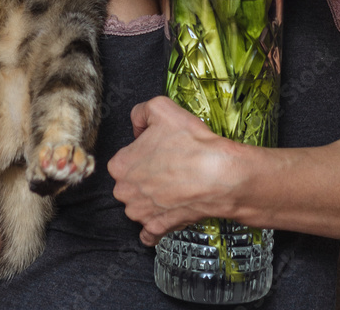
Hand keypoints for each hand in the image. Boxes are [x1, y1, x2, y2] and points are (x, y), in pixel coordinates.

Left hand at [107, 96, 238, 245]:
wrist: (219, 175)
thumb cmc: (191, 143)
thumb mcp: (161, 107)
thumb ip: (140, 112)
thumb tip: (137, 124)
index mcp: (120, 165)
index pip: (123, 158)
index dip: (141, 151)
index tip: (157, 149)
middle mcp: (125, 192)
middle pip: (129, 182)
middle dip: (143, 175)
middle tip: (167, 166)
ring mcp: (140, 213)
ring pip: (138, 205)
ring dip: (150, 199)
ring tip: (173, 185)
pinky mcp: (157, 228)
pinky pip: (148, 232)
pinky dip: (154, 226)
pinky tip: (165, 213)